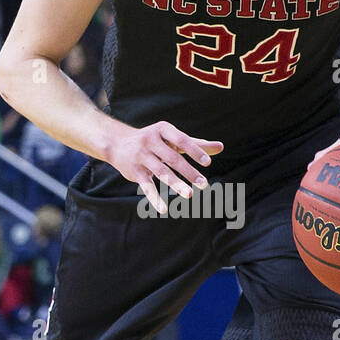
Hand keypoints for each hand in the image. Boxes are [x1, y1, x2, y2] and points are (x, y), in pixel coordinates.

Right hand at [108, 120, 223, 213]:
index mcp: (163, 130)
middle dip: (189, 172)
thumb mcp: (173, 139)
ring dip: (175, 184)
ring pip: (161, 172)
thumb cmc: (154, 141)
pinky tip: (163, 209)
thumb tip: (222, 147)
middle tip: (204, 184)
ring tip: (189, 195)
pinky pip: (146, 186)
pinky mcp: (135, 171)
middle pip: (173, 158)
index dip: (194, 151)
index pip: (182, 140)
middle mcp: (150, 141)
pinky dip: (154, 198)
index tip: (207, 163)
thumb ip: (196, 144)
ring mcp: (141, 156)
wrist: (118, 143)